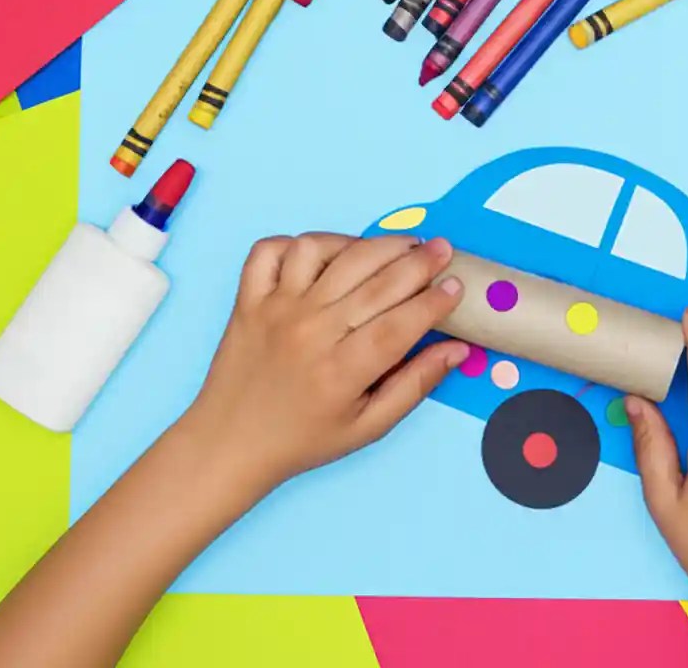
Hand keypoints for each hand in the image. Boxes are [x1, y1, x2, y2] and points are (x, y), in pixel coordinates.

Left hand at [185, 233, 469, 486]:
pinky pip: (273, 250)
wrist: (229, 443)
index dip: (435, 301)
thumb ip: (414, 386)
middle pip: (375, 281)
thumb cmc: (303, 439)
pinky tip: (332, 252)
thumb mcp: (368, 427)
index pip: (401, 323)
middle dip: (418, 261)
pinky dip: (303, 243)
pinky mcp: (249, 299)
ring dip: (369, 243)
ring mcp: (276, 309)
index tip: (457, 285)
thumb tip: (458, 350)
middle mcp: (310, 332)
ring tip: (396, 246)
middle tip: (442, 249)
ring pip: (329, 253)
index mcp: (342, 371)